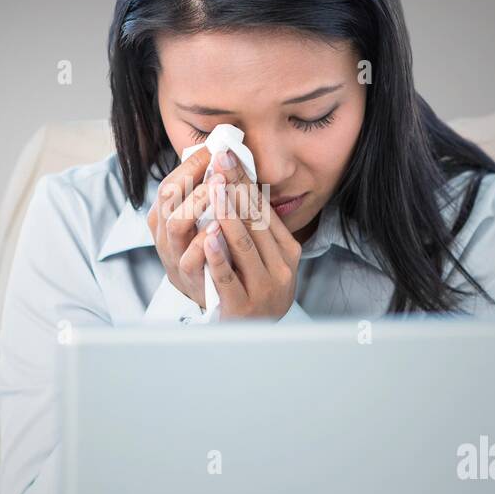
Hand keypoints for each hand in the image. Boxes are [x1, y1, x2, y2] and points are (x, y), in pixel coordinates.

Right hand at [146, 146, 215, 308]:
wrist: (220, 306)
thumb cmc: (216, 258)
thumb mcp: (206, 226)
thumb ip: (210, 199)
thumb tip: (226, 159)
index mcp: (167, 221)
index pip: (170, 184)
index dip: (189, 165)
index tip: (212, 149)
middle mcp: (167, 238)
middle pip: (167, 199)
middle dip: (191, 178)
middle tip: (217, 166)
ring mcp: (177, 259)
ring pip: (176, 226)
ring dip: (196, 203)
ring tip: (217, 187)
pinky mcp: (193, 281)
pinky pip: (191, 260)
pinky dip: (203, 243)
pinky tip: (218, 227)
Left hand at [202, 150, 302, 319]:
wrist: (255, 338)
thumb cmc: (255, 290)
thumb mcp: (265, 258)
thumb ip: (255, 227)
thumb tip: (235, 182)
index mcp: (287, 251)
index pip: (263, 210)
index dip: (245, 181)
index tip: (229, 155)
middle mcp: (280, 268)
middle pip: (255, 222)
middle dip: (235, 189)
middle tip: (220, 161)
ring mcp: (264, 288)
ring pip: (244, 245)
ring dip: (227, 214)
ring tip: (214, 188)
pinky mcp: (243, 306)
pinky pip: (228, 277)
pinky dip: (218, 255)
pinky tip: (208, 236)